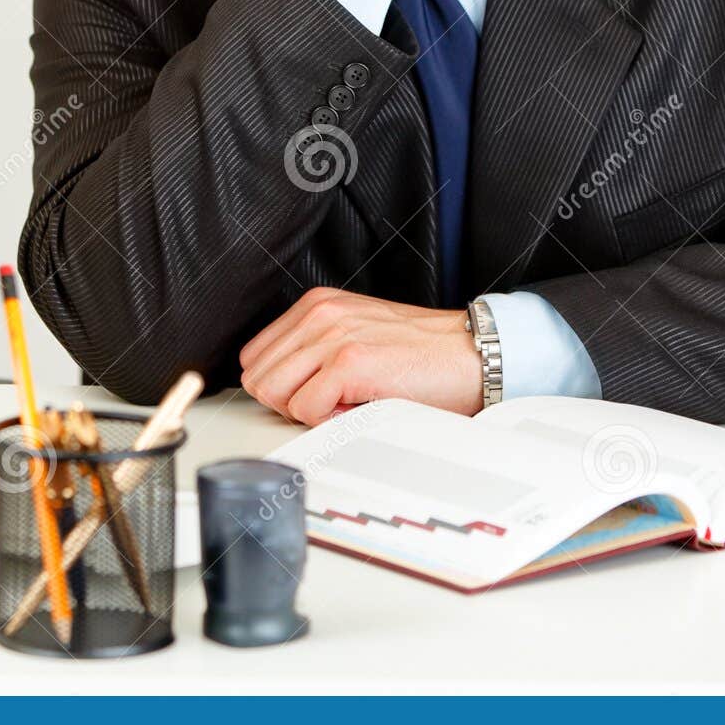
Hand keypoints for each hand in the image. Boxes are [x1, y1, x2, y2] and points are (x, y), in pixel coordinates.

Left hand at [238, 287, 481, 424]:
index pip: (255, 356)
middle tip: (331, 399)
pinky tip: (358, 405)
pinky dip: (328, 419)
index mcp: (317, 304)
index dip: (281, 385)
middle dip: (288, 399)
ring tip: (345, 400)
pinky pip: (305, 410)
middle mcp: (320, 313)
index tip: (315, 389)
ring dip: (307, 409)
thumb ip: (313, 350)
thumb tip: (274, 386)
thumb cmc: (420, 354)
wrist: (469, 356)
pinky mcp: (349, 362)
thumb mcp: (356, 334)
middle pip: (258, 377)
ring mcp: (333, 335)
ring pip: (273, 393)